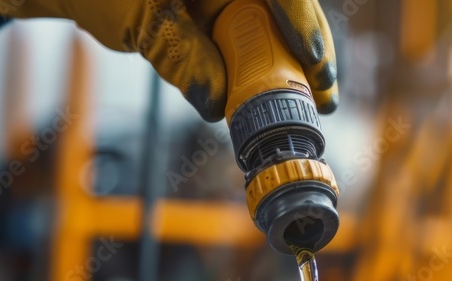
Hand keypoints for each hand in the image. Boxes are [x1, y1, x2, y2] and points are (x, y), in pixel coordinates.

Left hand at [0, 0, 338, 121]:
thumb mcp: (132, 16)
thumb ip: (179, 53)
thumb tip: (219, 100)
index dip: (302, 24)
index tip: (314, 66)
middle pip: (279, 1)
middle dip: (302, 42)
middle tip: (319, 91)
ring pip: (261, 12)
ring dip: (278, 52)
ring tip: (299, 92)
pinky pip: (233, 21)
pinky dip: (246, 50)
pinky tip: (257, 79)